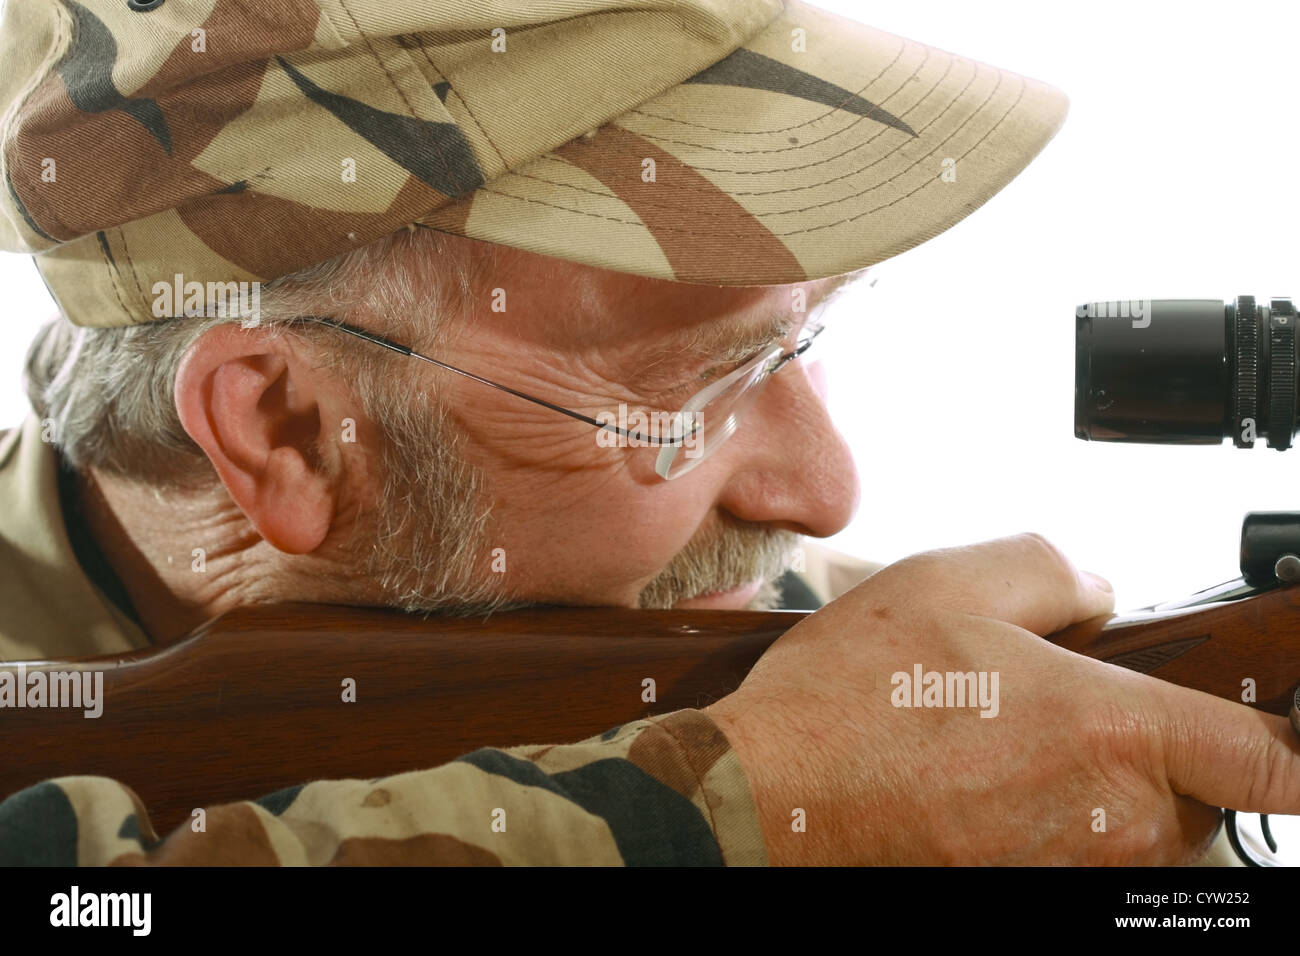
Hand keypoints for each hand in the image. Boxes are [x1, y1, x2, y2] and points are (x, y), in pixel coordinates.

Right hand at [705, 533, 1299, 864]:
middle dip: (1161, 752)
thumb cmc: (851, 698)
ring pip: (1141, 834)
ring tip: (1007, 745)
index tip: (1288, 745)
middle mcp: (1109, 821)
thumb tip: (1101, 597)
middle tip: (1069, 706)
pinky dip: (1056, 822)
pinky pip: (1080, 858)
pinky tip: (978, 782)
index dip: (1294, 753)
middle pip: (1202, 800)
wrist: (769, 797)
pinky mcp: (1026, 894)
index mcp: (1111, 731)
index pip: (1271, 765)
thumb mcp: (951, 580)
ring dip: (1105, 790)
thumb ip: (1056, 569)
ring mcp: (1067, 870)